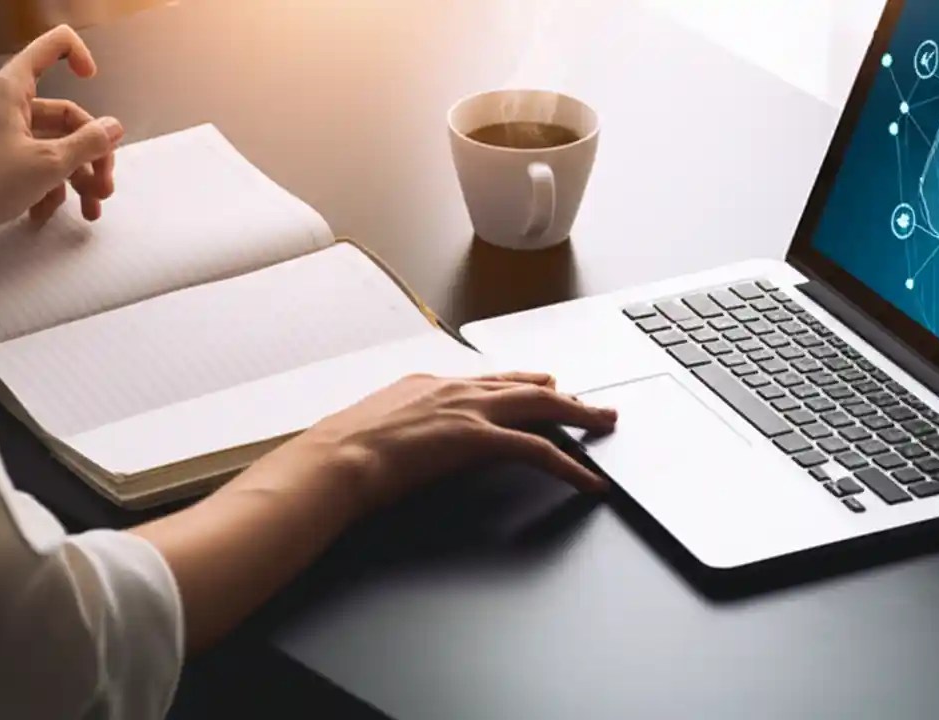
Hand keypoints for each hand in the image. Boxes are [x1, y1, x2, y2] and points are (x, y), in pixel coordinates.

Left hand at [0, 25, 122, 268]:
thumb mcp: (49, 163)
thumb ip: (89, 143)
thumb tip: (114, 127)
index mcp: (13, 91)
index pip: (49, 49)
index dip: (76, 54)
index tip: (93, 76)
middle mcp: (8, 108)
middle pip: (66, 117)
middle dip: (92, 153)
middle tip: (105, 185)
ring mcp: (3, 136)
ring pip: (56, 147)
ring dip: (78, 178)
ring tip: (90, 209)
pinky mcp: (0, 163)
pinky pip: (37, 168)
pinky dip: (50, 190)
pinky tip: (48, 215)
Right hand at [265, 372, 617, 512]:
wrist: (334, 459)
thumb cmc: (342, 451)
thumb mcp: (376, 426)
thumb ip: (402, 424)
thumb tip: (405, 439)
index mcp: (429, 383)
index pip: (490, 380)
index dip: (524, 383)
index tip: (547, 384)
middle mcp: (455, 388)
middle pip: (525, 387)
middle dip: (564, 396)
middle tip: (593, 404)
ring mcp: (469, 410)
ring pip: (542, 407)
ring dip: (580, 417)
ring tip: (605, 425)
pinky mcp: (478, 438)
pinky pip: (538, 449)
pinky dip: (570, 464)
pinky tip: (587, 479)